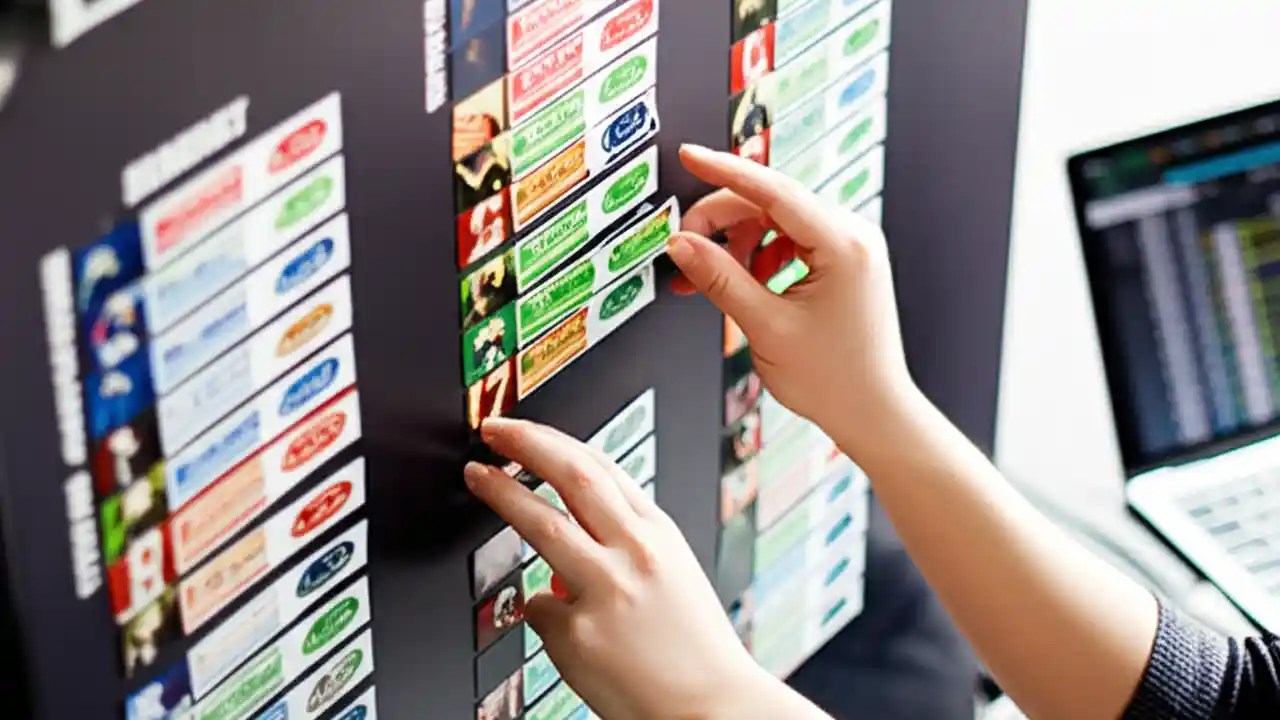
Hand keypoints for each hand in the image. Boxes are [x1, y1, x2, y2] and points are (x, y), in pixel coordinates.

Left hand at [466, 418, 827, 719]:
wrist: (712, 707)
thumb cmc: (692, 648)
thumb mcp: (673, 573)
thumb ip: (627, 542)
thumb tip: (576, 520)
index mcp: (658, 534)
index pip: (601, 466)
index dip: (554, 441)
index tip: (521, 431)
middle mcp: (635, 553)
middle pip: (572, 475)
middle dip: (526, 443)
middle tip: (493, 430)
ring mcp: (607, 590)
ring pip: (543, 523)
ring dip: (503, 493)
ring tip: (477, 479)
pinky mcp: (580, 634)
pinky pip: (539, 609)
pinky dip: (542, 612)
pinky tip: (564, 629)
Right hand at [670, 145, 917, 454]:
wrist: (873, 412)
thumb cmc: (832, 379)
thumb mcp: (766, 327)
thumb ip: (720, 279)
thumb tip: (681, 244)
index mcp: (844, 246)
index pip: (773, 191)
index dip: (724, 172)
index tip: (689, 156)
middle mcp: (853, 236)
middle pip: (771, 204)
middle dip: (721, 222)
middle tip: (682, 247)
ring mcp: (851, 247)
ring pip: (777, 223)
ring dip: (736, 243)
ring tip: (706, 280)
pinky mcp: (844, 262)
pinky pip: (791, 242)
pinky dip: (758, 257)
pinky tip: (740, 284)